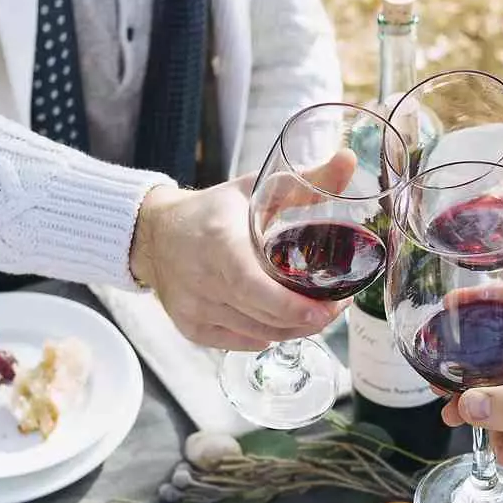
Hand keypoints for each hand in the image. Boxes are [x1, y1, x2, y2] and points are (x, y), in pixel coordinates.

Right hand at [128, 178, 342, 349]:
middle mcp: (202, 281)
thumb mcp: (253, 189)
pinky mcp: (191, 328)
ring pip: (258, 334)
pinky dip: (266, 336)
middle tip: (336, 306)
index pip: (255, 287)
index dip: (293, 306)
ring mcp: (194, 309)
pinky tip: (280, 323)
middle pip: (266, 318)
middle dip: (309, 318)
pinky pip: (240, 343)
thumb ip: (305, 180)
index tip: (329, 308)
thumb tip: (348, 160)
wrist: (154, 235)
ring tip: (314, 313)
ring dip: (292, 330)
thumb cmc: (210, 212)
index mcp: (219, 243)